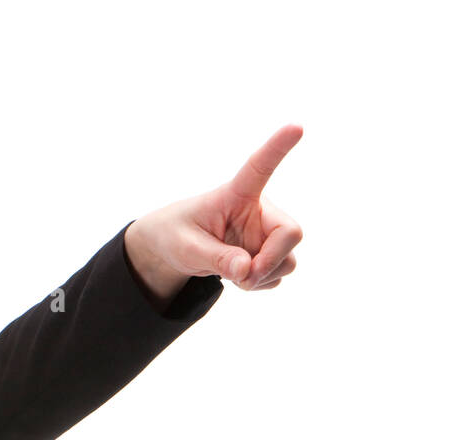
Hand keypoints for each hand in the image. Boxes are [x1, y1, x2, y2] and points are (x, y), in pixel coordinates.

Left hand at [131, 124, 303, 291]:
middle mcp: (260, 211)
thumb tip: (248, 271)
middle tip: (244, 278)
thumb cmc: (176, 236)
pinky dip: (260, 284)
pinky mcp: (267, 255)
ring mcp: (266, 235)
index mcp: (237, 194)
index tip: (295, 126)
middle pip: (291, 233)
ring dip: (263, 276)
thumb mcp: (186, 247)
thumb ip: (215, 258)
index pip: (260, 168)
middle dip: (270, 261)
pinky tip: (238, 276)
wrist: (173, 249)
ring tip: (233, 275)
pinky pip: (277, 275)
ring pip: (288, 260)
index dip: (278, 148)